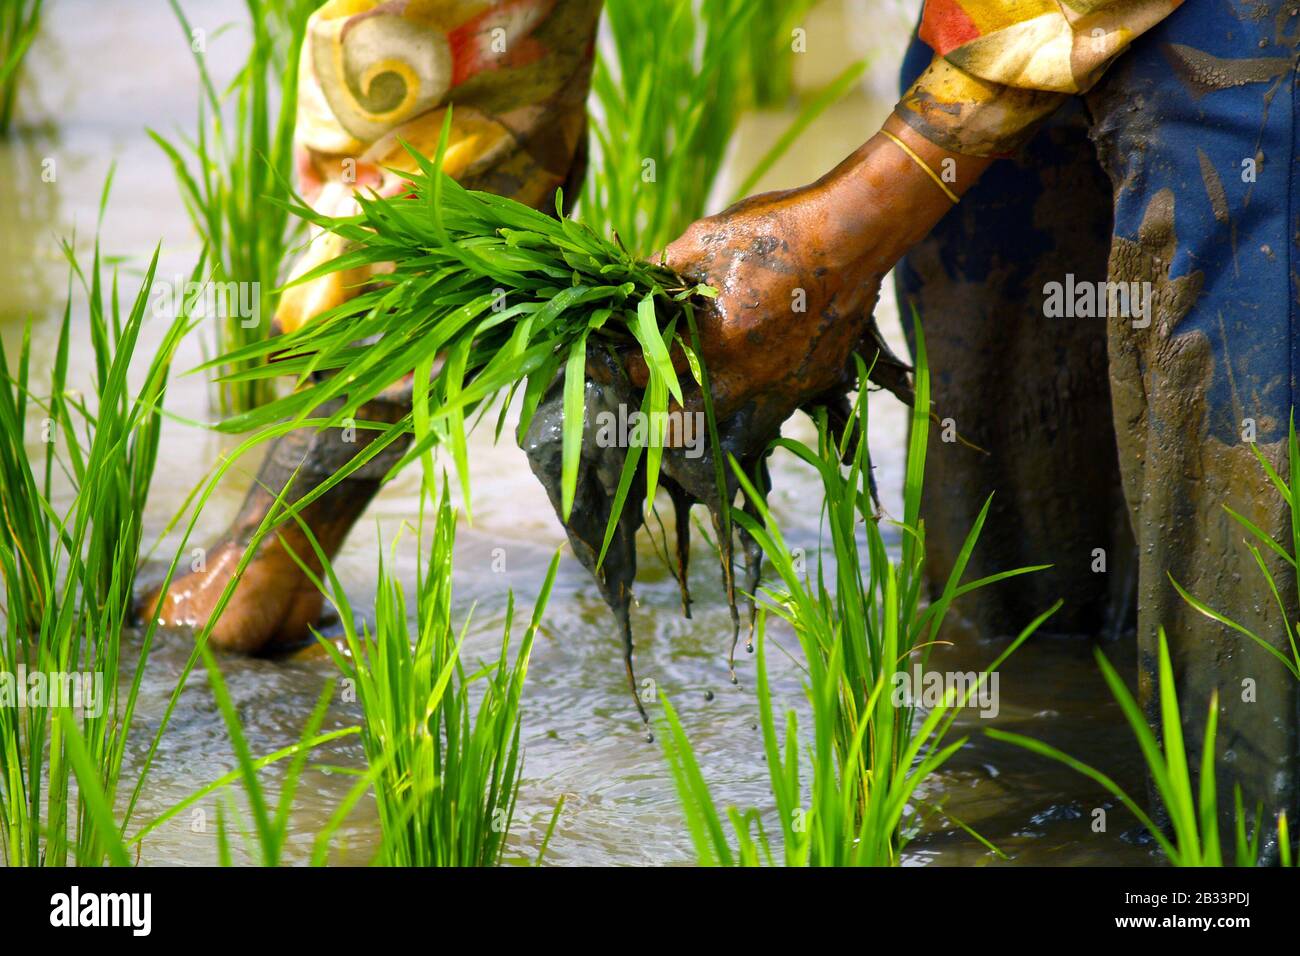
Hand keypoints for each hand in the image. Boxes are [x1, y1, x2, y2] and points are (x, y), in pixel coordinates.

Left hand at [642, 120, 992, 429]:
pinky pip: (776, 408)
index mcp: (712, 345)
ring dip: (713, 415)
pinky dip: (758, 398)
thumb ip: (664, 269)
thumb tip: (631, 283)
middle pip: (682, 426)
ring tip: (706, 389)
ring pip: (733, 429)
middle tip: (661, 385)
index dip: (630, 365)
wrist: (852, 235)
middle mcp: (746, 379)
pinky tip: (755, 371)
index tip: (629, 355)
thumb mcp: (707, 240)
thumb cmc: (776, 232)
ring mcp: (783, 387)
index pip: (647, 376)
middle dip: (662, 411)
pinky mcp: (813, 383)